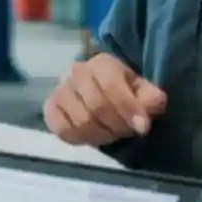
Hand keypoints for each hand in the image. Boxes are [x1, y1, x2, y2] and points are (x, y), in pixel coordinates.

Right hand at [43, 53, 167, 146]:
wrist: (99, 92)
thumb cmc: (124, 92)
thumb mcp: (143, 92)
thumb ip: (151, 98)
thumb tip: (149, 108)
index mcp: (102, 63)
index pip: (111, 84)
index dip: (128, 107)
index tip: (142, 127)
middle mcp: (77, 72)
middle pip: (96, 106)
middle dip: (117, 125)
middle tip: (126, 131)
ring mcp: (60, 90)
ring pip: (81, 121)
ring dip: (102, 135)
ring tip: (111, 134)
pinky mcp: (50, 109)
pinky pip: (62, 130)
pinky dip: (81, 138)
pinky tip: (93, 137)